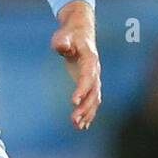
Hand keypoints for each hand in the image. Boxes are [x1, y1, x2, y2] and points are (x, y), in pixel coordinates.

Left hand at [51, 0, 101, 130]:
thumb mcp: (63, 36)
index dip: (82, 89)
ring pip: (94, 99)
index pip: (88, 77)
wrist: (80, 31)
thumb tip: (62, 47)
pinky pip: (92, 100)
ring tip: (77, 126)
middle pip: (93, 92)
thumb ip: (62, 42)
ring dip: (87, 113)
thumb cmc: (70, 34)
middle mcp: (95, 71)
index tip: (74, 101)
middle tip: (74, 120)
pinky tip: (82, 125)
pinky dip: (88, 112)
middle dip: (85, 107)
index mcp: (90, 59)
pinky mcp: (90, 83)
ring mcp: (94, 78)